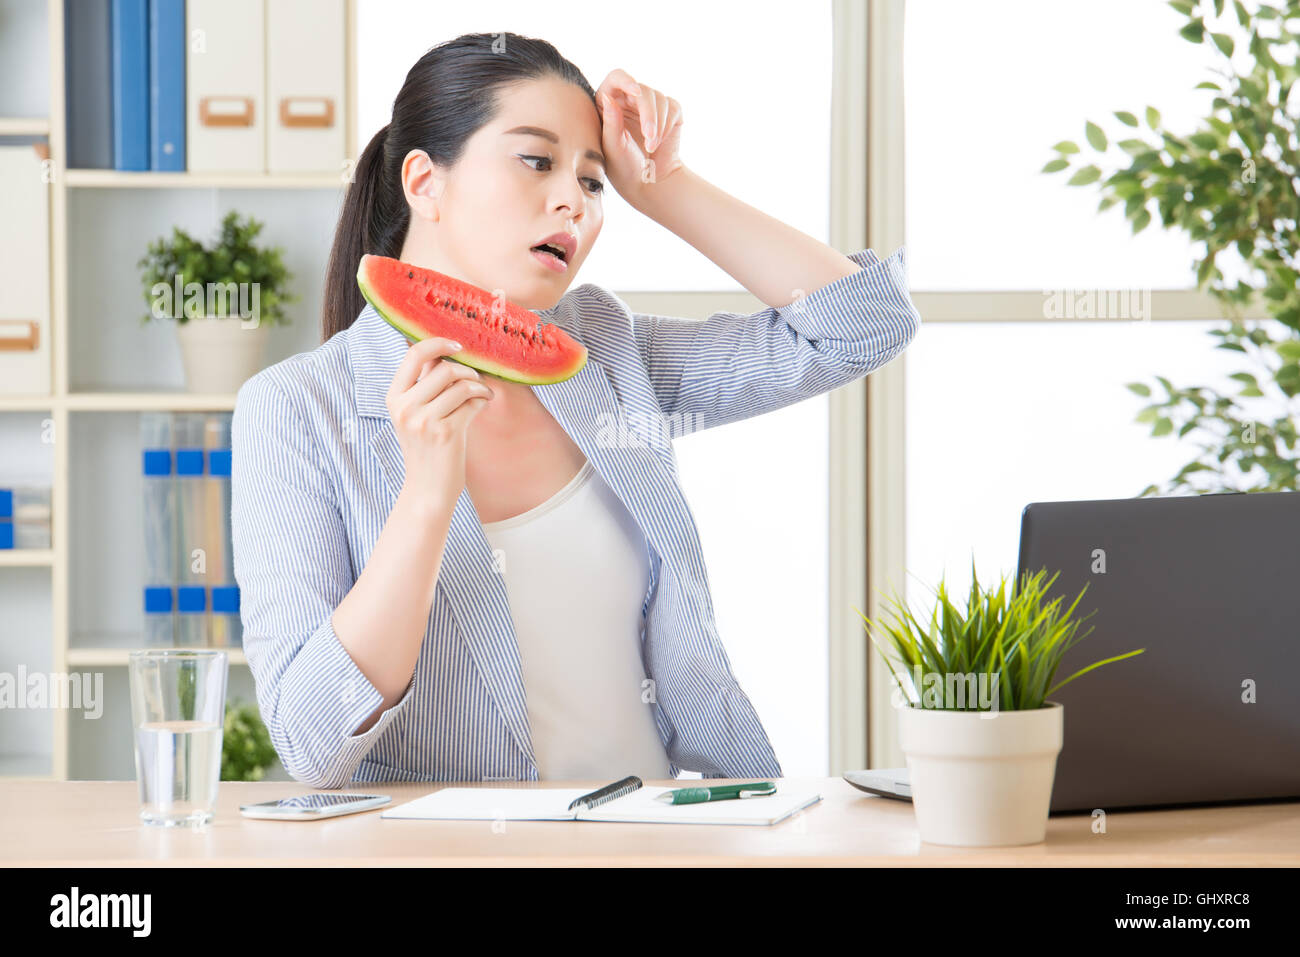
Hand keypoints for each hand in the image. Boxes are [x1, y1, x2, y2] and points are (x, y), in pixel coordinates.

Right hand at [386, 337, 493, 509]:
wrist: (427, 488)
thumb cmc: (426, 447)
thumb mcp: (414, 414)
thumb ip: (426, 384)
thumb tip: (446, 351)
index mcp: (394, 398)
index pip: (414, 355)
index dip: (439, 343)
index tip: (459, 345)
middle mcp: (405, 407)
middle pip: (445, 368)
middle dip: (468, 371)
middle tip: (476, 380)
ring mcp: (424, 421)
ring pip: (461, 385)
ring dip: (478, 386)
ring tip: (482, 394)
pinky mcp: (446, 433)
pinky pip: (472, 403)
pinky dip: (482, 400)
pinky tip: (483, 404)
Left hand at [595, 68, 683, 205]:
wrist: (648, 183)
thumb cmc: (623, 169)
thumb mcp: (613, 149)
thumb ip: (610, 123)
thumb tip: (607, 98)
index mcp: (608, 104)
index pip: (616, 78)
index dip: (626, 81)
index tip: (636, 91)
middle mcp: (628, 100)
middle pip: (642, 90)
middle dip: (648, 114)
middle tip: (649, 137)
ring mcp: (648, 106)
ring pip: (659, 99)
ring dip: (658, 125)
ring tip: (652, 146)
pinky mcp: (668, 112)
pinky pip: (672, 107)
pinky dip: (668, 126)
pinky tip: (659, 142)